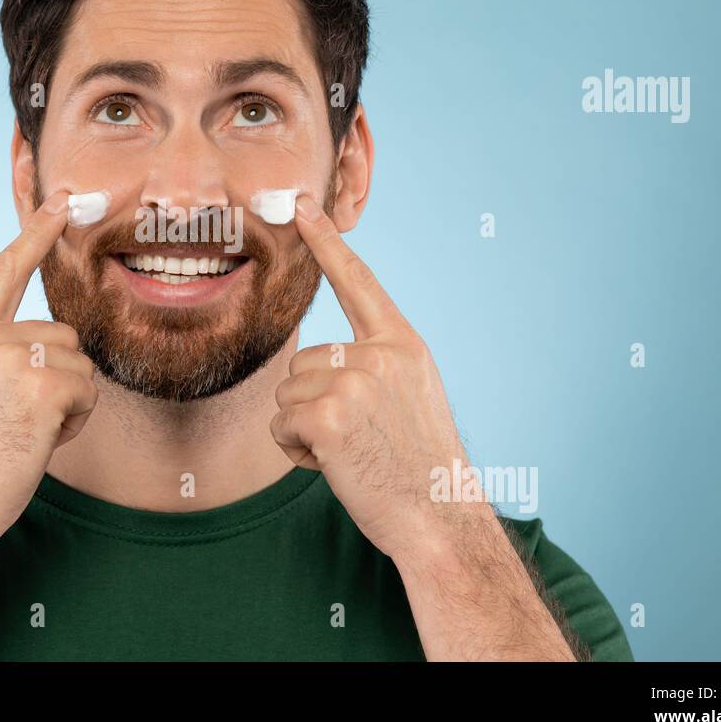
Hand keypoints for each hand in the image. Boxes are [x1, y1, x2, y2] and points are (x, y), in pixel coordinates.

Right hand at [0, 189, 98, 553]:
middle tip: (19, 422)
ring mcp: (10, 357)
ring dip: (68, 403)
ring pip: (80, 364)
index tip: (61, 199)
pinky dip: (74, 423)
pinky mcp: (40, 385)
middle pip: (62, 335)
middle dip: (59, 380)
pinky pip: (87, 392)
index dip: (37, 233)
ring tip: (24, 433)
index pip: (5, 269)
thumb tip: (50, 348)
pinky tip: (37, 442)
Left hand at [271, 194, 471, 559]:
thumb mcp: (411, 398)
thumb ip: (374, 366)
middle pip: (302, 360)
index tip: (302, 203)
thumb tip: (322, 360)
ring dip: (305, 430)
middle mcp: (380, 354)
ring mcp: (354, 382)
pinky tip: (337, 465)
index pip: (359, 283)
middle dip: (312, 404)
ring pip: (286, 394)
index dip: (327, 242)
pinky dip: (297, 453)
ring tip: (353, 452)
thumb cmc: (420, 469)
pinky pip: (280, 425)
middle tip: (358, 440)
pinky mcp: (327, 414)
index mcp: (403, 345)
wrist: (440, 517)